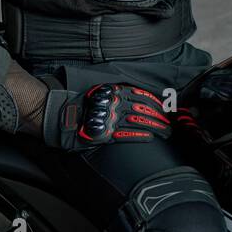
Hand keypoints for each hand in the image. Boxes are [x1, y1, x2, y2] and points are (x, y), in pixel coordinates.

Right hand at [47, 84, 171, 150]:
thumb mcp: (102, 92)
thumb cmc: (81, 104)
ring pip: (140, 122)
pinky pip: (127, 135)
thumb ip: (118, 93)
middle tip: (170, 124)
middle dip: (160, 117)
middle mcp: (116, 105)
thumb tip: (136, 95)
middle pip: (145, 110)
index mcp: (116, 93)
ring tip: (166, 132)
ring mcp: (112, 119)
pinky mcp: (106, 133)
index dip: (157, 103)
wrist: (61, 115)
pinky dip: (140, 136)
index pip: (143, 97)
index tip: (166, 108)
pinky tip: (150, 138)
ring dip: (156, 128)